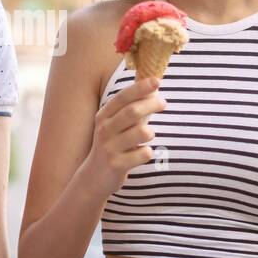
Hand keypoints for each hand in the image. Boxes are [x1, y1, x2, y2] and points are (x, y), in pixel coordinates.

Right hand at [81, 76, 165, 195]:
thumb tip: (153, 87)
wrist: (94, 177)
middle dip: (151, 104)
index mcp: (104, 116)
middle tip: (163, 103)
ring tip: (148, 134)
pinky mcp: (117, 164)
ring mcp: (109, 147)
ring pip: (140, 132)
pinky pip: (143, 154)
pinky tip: (141, 153)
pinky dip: (148, 152)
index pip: (123, 97)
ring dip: (150, 131)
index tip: (156, 81)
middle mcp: (104, 129)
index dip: (140, 88)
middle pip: (132, 111)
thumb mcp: (115, 124)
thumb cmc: (112, 145)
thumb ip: (132, 107)